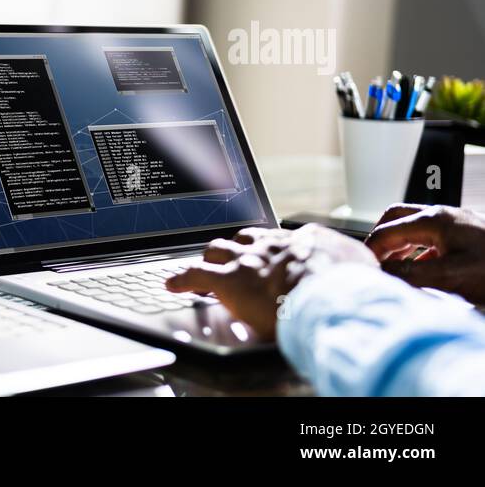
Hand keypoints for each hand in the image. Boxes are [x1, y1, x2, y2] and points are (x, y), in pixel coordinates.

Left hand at [165, 225, 377, 338]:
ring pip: (217, 249)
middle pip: (245, 239)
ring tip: (204, 269)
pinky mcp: (227, 280)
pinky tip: (172, 283)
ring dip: (209, 259)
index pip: (281, 240)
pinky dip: (180, 278)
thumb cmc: (351, 287)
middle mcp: (270, 245)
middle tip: (233, 260)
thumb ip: (356, 266)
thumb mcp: (362, 269)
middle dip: (237, 249)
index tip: (272, 258)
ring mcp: (246, 260)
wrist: (332, 296)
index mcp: (302, 241)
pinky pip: (194, 274)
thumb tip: (363, 273)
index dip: (273, 251)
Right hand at [365, 204, 484, 303]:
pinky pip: (430, 236)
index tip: (364, 271)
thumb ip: (410, 273)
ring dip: (396, 243)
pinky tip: (418, 267)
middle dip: (379, 239)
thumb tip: (380, 272)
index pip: (386, 232)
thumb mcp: (449, 276)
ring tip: (391, 267)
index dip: (370, 252)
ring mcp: (455, 222)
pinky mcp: (464, 233)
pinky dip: (415, 249)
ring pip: (412, 225)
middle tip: (373, 262)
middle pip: (395, 218)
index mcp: (433, 220)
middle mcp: (442, 215)